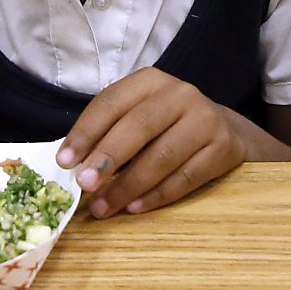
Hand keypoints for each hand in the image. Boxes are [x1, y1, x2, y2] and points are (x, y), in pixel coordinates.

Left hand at [58, 68, 247, 217]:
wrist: (226, 132)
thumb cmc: (167, 127)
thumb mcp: (139, 117)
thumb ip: (109, 133)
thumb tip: (73, 167)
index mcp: (151, 81)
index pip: (112, 102)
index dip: (86, 132)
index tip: (64, 162)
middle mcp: (181, 94)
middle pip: (139, 125)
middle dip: (108, 157)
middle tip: (84, 185)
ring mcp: (206, 119)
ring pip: (163, 155)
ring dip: (129, 185)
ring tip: (104, 207)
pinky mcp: (224, 148)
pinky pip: (186, 176)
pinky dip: (157, 195)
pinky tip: (135, 208)